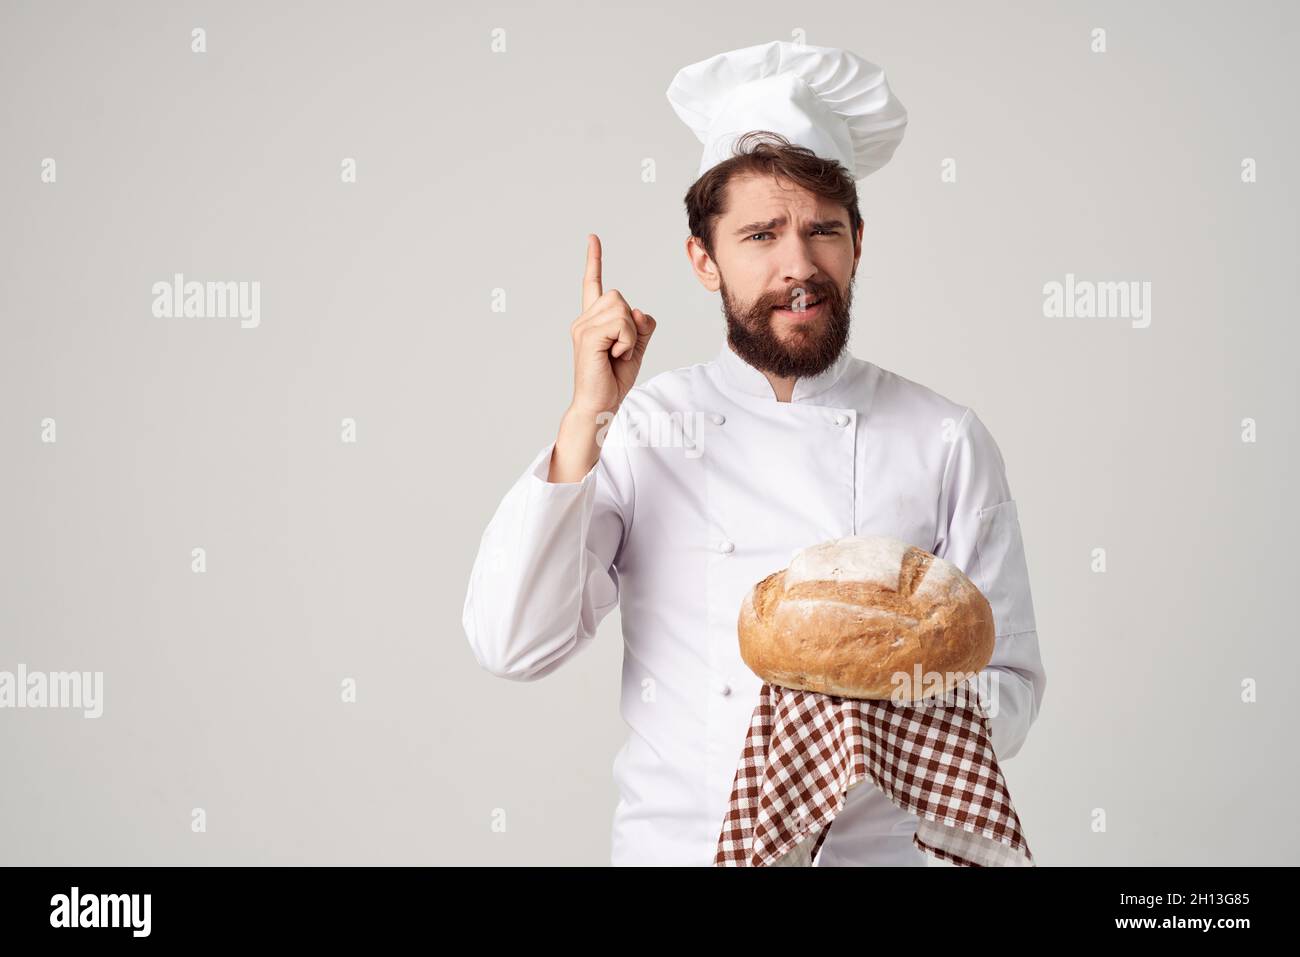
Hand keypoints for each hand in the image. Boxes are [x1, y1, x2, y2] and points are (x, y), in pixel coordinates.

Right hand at [568, 233, 655, 417]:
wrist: (600, 405)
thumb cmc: (613, 379)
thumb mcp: (636, 348)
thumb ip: (642, 326)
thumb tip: (638, 310)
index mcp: (593, 320)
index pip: (593, 284)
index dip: (594, 261)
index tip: (593, 238)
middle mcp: (584, 320)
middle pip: (620, 297)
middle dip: (631, 323)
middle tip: (622, 349)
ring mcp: (583, 327)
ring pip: (622, 310)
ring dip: (630, 334)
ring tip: (617, 353)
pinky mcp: (587, 337)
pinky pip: (621, 324)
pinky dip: (627, 340)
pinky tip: (615, 355)